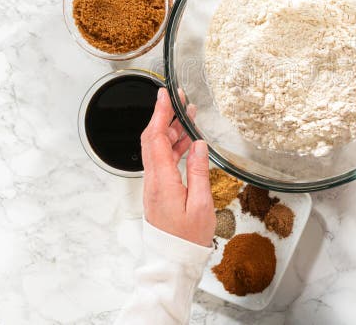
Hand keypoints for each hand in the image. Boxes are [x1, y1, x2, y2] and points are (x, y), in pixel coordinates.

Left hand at [140, 88, 214, 246]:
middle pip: (153, 139)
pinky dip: (174, 146)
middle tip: (178, 98)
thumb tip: (198, 145)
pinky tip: (187, 142)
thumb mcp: (201, 204)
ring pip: (159, 149)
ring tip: (187, 116)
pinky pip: (164, 161)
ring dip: (171, 131)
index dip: (159, 113)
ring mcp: (155, 185)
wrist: (173, 260)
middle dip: (165, 116)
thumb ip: (199, 171)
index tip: (164, 95)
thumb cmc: (187, 238)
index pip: (155, 137)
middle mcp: (154, 180)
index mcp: (162, 180)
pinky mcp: (160, 190)